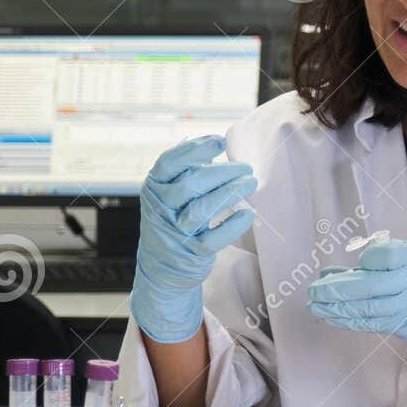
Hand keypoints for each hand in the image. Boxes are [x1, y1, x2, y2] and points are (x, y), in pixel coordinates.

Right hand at [132, 135, 257, 342]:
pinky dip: (232, 225)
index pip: (169, 163)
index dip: (194, 149)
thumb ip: (187, 170)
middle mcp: (161, 208)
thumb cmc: (174, 217)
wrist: (161, 265)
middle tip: (246, 168)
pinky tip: (248, 214)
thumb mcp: (170, 192)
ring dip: (230, 193)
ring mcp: (175, 231)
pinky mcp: (191, 252)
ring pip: (202, 209)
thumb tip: (213, 142)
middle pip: (191, 184)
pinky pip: (213, 239)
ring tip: (251, 182)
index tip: (220, 141)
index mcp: (155, 187)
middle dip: (222, 173)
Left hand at [306, 239, 406, 357]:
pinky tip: (331, 317)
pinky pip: (370, 322)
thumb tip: (333, 272)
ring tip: (314, 305)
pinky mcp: (403, 325)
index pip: (382, 255)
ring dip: (335, 308)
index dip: (365, 261)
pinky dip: (347, 320)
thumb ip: (380, 262)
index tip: (357, 265)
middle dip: (336, 289)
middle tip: (314, 289)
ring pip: (365, 307)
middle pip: (367, 285)